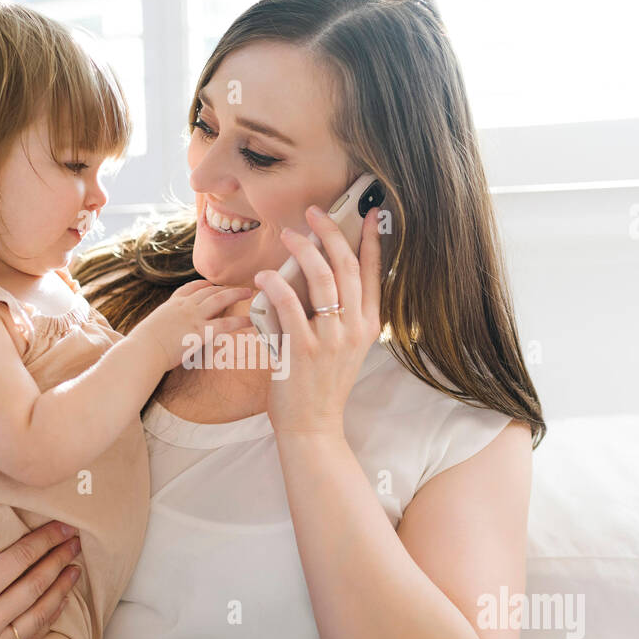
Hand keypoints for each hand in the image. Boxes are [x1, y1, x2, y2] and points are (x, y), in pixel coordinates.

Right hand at [0, 494, 82, 638]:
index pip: (21, 559)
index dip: (46, 540)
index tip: (65, 528)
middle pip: (36, 586)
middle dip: (60, 561)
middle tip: (76, 544)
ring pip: (39, 617)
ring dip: (62, 591)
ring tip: (74, 571)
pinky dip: (48, 622)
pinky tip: (59, 603)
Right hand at [131, 278, 252, 370]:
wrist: (144, 349)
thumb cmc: (142, 344)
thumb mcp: (150, 328)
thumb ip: (161, 326)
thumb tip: (158, 335)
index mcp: (171, 305)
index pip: (189, 289)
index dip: (202, 285)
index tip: (210, 284)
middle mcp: (185, 306)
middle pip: (209, 291)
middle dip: (224, 288)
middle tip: (237, 288)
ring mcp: (194, 317)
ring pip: (220, 299)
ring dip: (235, 294)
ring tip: (248, 293)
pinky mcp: (201, 331)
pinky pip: (226, 324)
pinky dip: (240, 320)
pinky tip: (250, 320)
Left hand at [252, 204, 382, 437]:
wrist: (313, 426)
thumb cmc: (322, 384)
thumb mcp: (344, 347)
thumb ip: (339, 314)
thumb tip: (321, 273)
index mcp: (368, 326)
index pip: (373, 274)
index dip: (370, 240)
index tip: (368, 213)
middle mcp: (353, 329)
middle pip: (347, 267)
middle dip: (332, 233)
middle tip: (315, 212)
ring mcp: (329, 339)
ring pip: (322, 280)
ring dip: (303, 250)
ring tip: (289, 235)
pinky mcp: (302, 349)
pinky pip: (289, 306)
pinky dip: (276, 285)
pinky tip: (265, 275)